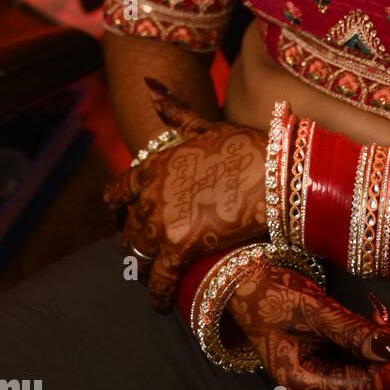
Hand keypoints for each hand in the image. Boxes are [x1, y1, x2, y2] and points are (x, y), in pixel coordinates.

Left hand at [102, 78, 267, 311]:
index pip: (116, 193)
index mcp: (155, 165)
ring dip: (144, 268)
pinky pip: (159, 278)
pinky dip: (157, 294)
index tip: (121, 219)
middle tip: (146, 252)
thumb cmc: (244, 147)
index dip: (116, 211)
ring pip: (139, 254)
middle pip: (128, 228)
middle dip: (134, 241)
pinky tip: (161, 303)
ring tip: (154, 278)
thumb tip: (147, 86)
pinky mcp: (181, 246)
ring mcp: (163, 220)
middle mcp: (151, 193)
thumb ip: (174, 112)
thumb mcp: (205, 126)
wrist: (272, 173)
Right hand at [227, 266, 389, 389]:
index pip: (361, 387)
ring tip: (374, 318)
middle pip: (364, 384)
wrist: (247, 285)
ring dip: (374, 349)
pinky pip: (353, 365)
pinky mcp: (322, 369)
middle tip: (382, 319)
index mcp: (303, 381)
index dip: (385, 364)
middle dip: (380, 354)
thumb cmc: (273, 295)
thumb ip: (356, 332)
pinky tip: (366, 326)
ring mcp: (316, 381)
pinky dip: (365, 347)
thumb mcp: (316, 309)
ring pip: (363, 375)